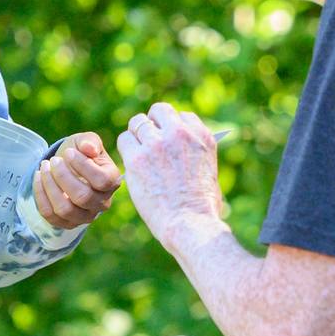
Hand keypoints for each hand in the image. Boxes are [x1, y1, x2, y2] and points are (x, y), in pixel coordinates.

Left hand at [33, 132, 121, 230]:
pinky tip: (38, 177)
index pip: (102, 181)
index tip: (69, 152)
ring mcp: (85, 216)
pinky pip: (50, 215)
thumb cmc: (80, 153)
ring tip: (44, 167)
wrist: (68, 166)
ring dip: (50, 186)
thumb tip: (89, 148)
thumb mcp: (86, 141)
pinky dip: (40, 195)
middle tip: (53, 161)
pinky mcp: (67, 222)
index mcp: (112, 181)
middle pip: (82, 197)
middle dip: (63, 176)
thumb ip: (90, 141)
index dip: (83, 166)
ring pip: (65, 209)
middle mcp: (102, 203)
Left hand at [116, 102, 224, 250]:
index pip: (183, 116)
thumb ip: (196, 155)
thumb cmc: (202, 209)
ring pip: (137, 123)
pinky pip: (124, 140)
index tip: (167, 140)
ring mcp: (157, 144)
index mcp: (202, 137)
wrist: (190, 224)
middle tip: (147, 141)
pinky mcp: (137, 157)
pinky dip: (125, 149)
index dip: (172, 128)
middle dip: (152, 123)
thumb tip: (184, 154)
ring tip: (137, 153)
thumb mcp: (210, 173)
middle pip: (159, 111)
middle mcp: (180, 134)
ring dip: (136, 136)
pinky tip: (130, 163)